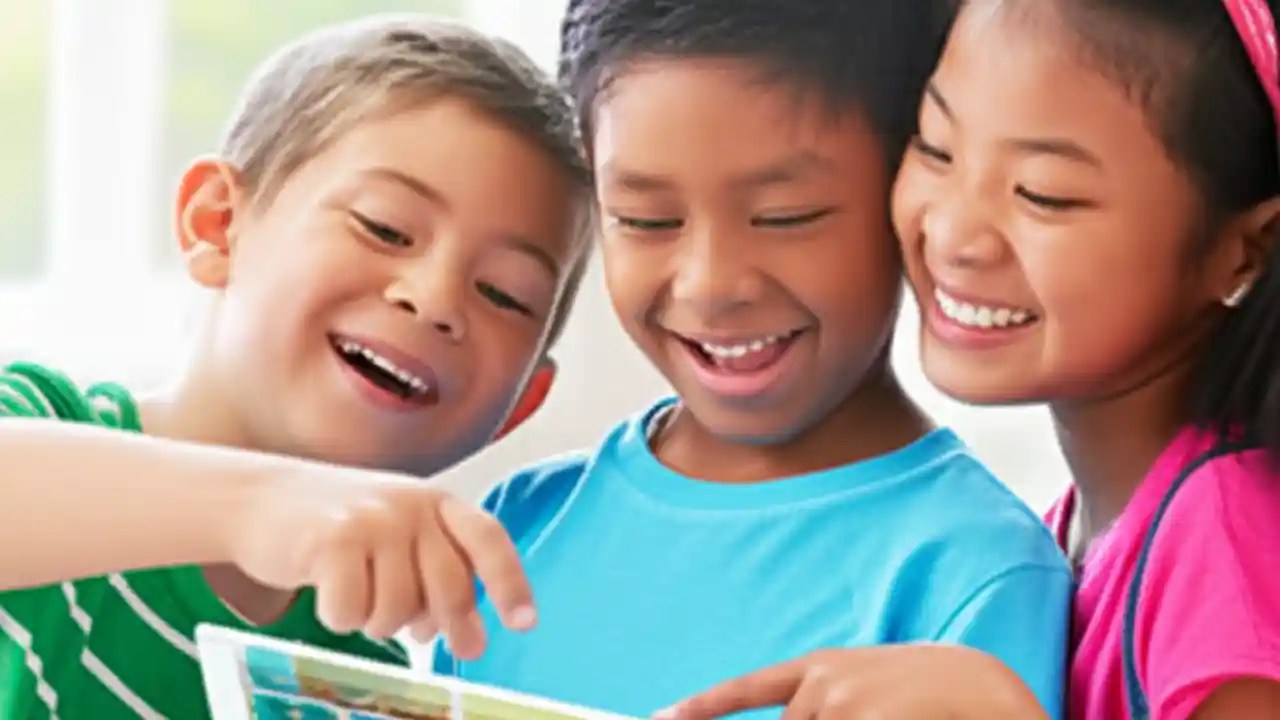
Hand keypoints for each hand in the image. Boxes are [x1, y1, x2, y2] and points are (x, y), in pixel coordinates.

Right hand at [226, 462, 532, 658]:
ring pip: (398, 608)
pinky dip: (339, 617)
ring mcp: (373, 519)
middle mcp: (410, 504)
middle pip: (451, 585)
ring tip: (360, 599)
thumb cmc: (335, 527)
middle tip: (452, 646)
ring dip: (379, 621)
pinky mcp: (333, 539)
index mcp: (434, 501)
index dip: (509, 581)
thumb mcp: (395, 536)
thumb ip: (431, 572)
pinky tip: (327, 594)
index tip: (523, 622)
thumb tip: (462, 630)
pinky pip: (351, 612)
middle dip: (455, 626)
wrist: (258, 497)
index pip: (487, 539)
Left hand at [654, 645, 1048, 719]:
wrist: (981, 686)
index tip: (662, 717)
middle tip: (861, 717)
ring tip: (885, 718)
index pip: (749, 687)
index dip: (704, 705)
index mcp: (820, 668)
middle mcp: (822, 682)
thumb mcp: (865, 690)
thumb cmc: (923, 694)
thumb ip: (822, 706)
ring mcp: (841, 703)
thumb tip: (790, 718)